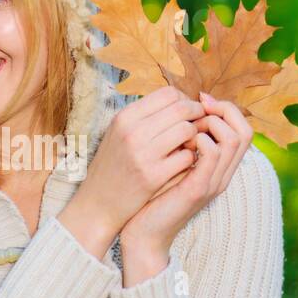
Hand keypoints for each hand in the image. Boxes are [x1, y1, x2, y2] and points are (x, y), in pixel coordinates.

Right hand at [61, 86, 205, 254]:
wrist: (98, 203)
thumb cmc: (113, 166)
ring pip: (187, 130)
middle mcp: (132, 131)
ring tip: (190, 144)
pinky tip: (184, 162)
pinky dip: (191, 157)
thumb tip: (180, 101)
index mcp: (125, 117)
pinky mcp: (153, 176)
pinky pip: (186, 156)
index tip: (188, 112)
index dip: (185, 100)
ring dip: (195, 136)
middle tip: (199, 126)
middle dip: (197, 115)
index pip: (169, 94)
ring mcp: (143, 154)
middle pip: (181, 109)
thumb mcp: (119, 133)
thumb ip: (145, 116)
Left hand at [119, 92, 255, 259]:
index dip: (226, 109)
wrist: (143, 233)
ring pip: (233, 139)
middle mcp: (222, 175)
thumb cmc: (152, 196)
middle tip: (198, 107)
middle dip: (223, 111)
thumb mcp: (172, 164)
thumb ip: (184, 143)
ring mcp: (213, 183)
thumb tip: (183, 111)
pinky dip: (200, 139)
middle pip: (245, 131)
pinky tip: (182, 140)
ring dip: (211, 123)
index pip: (242, 130)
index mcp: (218, 168)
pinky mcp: (198, 189)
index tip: (201, 101)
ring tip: (189, 125)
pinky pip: (213, 155)